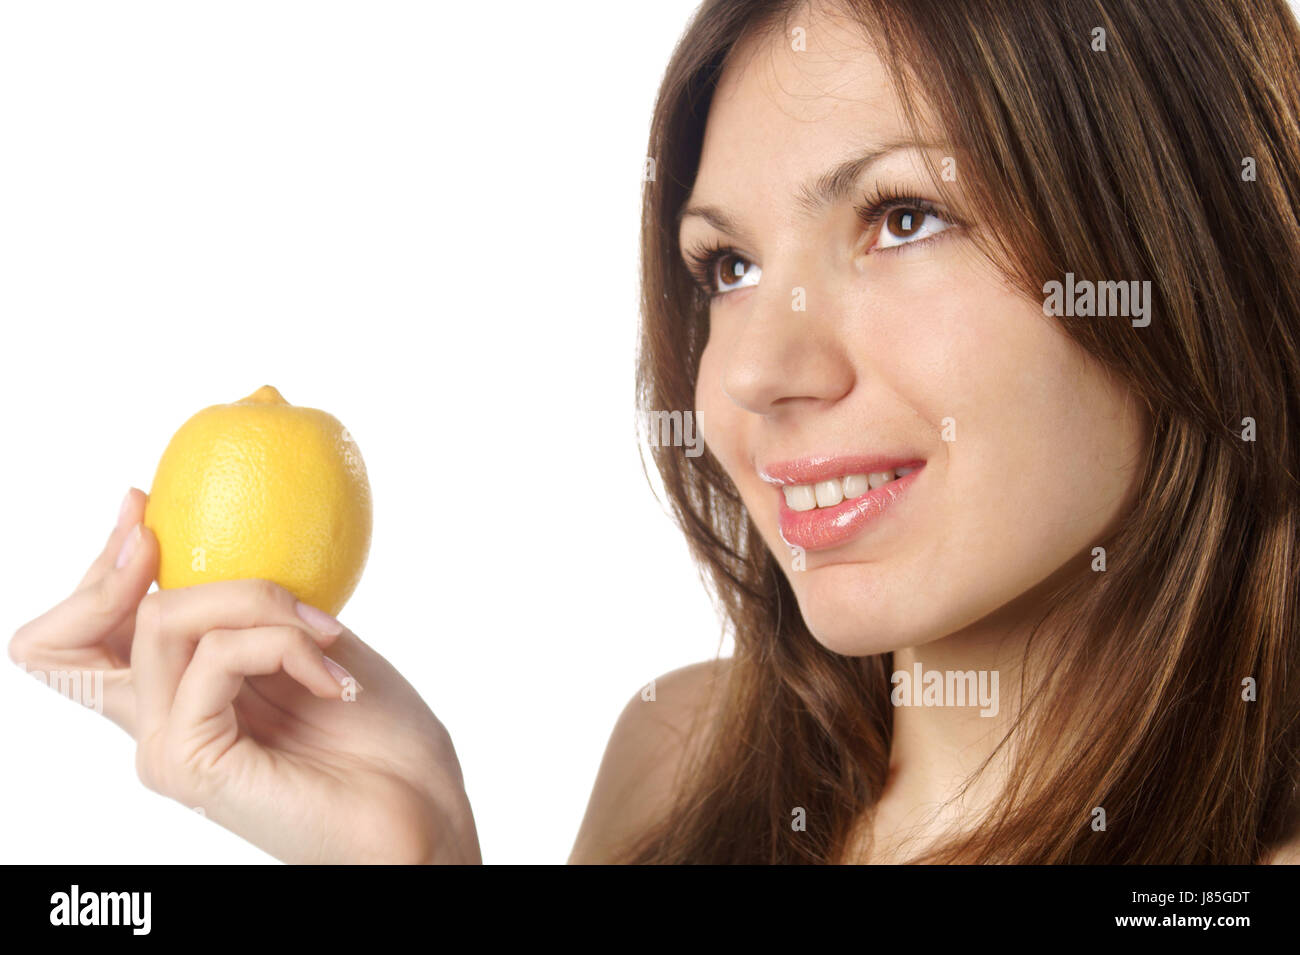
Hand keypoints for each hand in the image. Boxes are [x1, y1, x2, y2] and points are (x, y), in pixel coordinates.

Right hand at [10, 488, 480, 863]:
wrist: (424, 810)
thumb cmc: (381, 736)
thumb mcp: (315, 643)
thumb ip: (259, 609)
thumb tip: (219, 538)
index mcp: (182, 695)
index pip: (85, 636)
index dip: (95, 569)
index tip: (141, 504)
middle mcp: (156, 724)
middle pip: (70, 635)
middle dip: (115, 569)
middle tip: (164, 535)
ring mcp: (167, 747)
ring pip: (163, 620)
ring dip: (259, 601)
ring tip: (325, 636)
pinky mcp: (190, 764)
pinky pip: (214, 659)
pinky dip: (281, 643)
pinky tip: (330, 676)